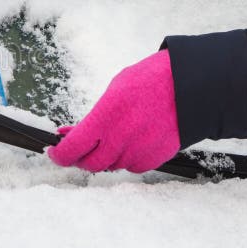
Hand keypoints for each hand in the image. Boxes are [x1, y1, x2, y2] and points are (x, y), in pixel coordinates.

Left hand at [47, 50, 180, 173]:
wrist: (191, 85)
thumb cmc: (150, 81)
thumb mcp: (113, 91)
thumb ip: (92, 117)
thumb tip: (70, 133)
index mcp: (107, 116)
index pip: (73, 148)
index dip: (60, 155)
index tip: (54, 153)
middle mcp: (122, 138)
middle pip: (91, 164)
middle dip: (80, 159)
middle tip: (77, 149)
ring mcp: (140, 150)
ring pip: (112, 166)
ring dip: (105, 157)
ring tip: (111, 137)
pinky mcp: (156, 157)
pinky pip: (133, 166)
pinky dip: (127, 158)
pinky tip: (131, 140)